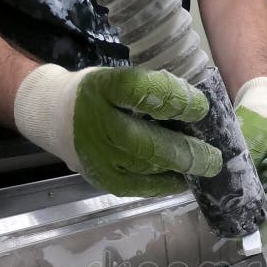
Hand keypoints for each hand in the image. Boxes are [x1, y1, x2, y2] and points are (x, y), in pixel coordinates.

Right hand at [14, 65, 222, 196]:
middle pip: (148, 142)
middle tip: (214, 156)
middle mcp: (97, 123)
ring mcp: (97, 155)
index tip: (201, 107)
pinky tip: (182, 180)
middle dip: (186, 151)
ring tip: (205, 167)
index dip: (175, 100)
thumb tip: (198, 111)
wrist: (52, 116)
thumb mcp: (116, 80)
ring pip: (147, 167)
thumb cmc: (97, 95)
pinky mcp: (101, 178)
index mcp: (102, 88)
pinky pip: (139, 186)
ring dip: (180, 169)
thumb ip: (150, 92)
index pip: (141, 92)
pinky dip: (164, 184)